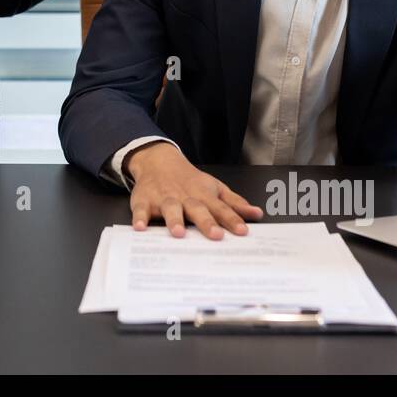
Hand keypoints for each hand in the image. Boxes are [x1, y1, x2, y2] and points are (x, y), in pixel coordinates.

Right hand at [125, 142, 263, 239]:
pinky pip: (141, 210)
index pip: (221, 209)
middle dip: (206, 222)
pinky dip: (140, 218)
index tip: (242, 232)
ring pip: (171, 209)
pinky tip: (140, 228)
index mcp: (204, 196)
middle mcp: (185, 197)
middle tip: (215, 236)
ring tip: (179, 233)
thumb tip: (257, 214)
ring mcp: (165, 198)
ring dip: (175, 220)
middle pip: (197, 210)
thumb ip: (234, 203)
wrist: (159, 161)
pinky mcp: (145, 201)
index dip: (232, 220)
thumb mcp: (215, 188)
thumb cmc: (190, 180)